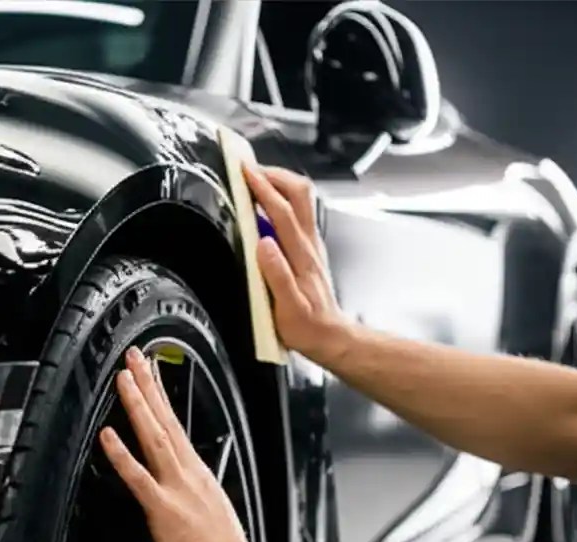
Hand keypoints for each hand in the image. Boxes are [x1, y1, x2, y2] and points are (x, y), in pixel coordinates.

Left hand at [98, 348, 263, 541]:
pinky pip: (138, 476)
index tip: (150, 372)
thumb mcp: (210, 511)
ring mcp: (176, 489)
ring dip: (137, 405)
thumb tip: (184, 485)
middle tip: (133, 357)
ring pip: (153, 437)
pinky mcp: (163, 510)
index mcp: (198, 474)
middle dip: (147, 385)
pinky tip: (108, 435)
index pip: (175, 425)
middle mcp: (188, 474)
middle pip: (165, 420)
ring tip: (123, 378)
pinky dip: (122, 453)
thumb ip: (193, 492)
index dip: (160, 396)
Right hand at [242, 163, 353, 364]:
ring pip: (302, 199)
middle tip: (249, 168)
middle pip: (299, 193)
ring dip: (280, 182)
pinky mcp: (309, 249)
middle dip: (274, 174)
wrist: (331, 337)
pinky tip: (267, 204)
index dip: (262, 188)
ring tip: (257, 178)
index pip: (281, 210)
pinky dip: (282, 198)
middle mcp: (309, 244)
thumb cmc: (306, 327)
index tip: (245, 172)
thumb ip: (276, 275)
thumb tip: (263, 243)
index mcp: (300, 255)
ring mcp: (311, 244)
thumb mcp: (287, 308)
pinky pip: (298, 212)